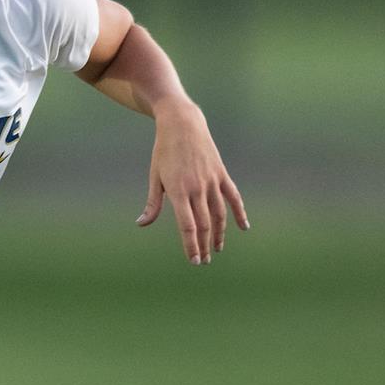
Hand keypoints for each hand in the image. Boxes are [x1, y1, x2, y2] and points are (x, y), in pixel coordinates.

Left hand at [135, 99, 248, 263]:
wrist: (182, 123)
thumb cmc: (164, 151)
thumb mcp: (155, 176)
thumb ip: (153, 204)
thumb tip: (142, 223)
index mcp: (179, 190)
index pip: (187, 225)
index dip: (191, 245)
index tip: (194, 260)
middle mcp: (197, 188)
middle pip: (204, 224)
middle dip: (204, 245)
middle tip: (204, 261)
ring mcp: (212, 181)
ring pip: (219, 214)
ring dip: (219, 234)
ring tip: (217, 249)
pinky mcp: (221, 174)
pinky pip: (234, 197)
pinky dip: (239, 213)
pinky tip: (243, 227)